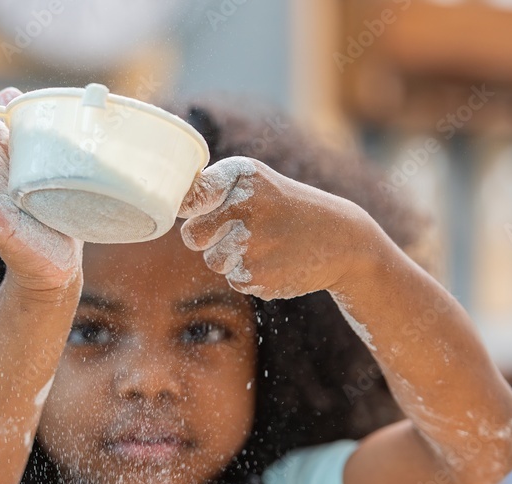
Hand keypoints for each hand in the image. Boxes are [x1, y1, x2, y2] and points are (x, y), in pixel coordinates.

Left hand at [178, 157, 374, 300]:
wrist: (340, 239)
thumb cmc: (284, 207)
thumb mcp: (255, 183)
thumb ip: (211, 188)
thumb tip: (170, 205)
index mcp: (242, 176)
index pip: (190, 197)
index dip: (191, 208)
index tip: (199, 210)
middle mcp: (245, 205)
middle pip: (192, 236)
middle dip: (208, 238)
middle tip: (239, 231)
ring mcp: (251, 243)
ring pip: (213, 260)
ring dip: (232, 258)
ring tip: (266, 244)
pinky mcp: (257, 275)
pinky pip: (234, 279)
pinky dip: (251, 274)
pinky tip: (277, 261)